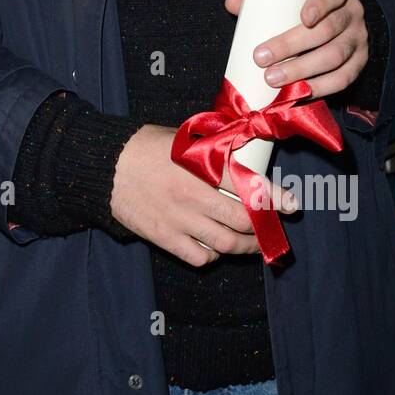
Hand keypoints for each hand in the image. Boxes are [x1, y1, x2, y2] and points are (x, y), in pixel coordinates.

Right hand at [110, 123, 298, 266]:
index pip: (248, 184)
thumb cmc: (142, 147)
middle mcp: (193, 195)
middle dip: (265, 227)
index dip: (274, 197)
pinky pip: (199, 257)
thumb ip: (212, 149)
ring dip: (246, 247)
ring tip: (253, 244)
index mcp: (199, 165)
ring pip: (226, 244)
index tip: (292, 205)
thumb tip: (242, 154)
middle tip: (273, 227)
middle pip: (242, 220)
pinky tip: (216, 248)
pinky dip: (214, 256)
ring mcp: (178, 219)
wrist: (103, 166)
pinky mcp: (164, 237)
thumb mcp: (181, 138)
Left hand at [224, 0, 367, 98]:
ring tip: (272, 79)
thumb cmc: (307, 3)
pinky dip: (320, 87)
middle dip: (292, 46)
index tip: (303, 17)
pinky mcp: (360, 62)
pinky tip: (298, 92)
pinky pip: (343, 78)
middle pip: (327, 30)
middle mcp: (352, 13)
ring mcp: (358, 39)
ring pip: (334, 56)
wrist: (340, 17)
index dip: (319, 4)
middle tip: (261, 58)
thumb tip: (232, 3)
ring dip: (302, 70)